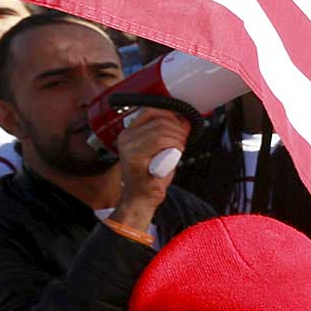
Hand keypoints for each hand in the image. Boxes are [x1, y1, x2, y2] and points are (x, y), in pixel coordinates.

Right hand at [111, 108, 193, 232]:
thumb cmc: (151, 176)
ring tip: (180, 148)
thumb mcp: (158, 148)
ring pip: (161, 130)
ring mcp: (129, 147)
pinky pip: (161, 142)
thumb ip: (165, 132)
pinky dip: (174, 146)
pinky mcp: (134, 158)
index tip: (180, 122)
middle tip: (183, 139)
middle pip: (159, 120)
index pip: (151, 110)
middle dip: (178, 128)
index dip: (170, 114)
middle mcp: (126, 137)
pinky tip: (175, 154)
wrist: (141, 199)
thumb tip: (182, 120)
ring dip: (178, 138)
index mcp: (129, 132)